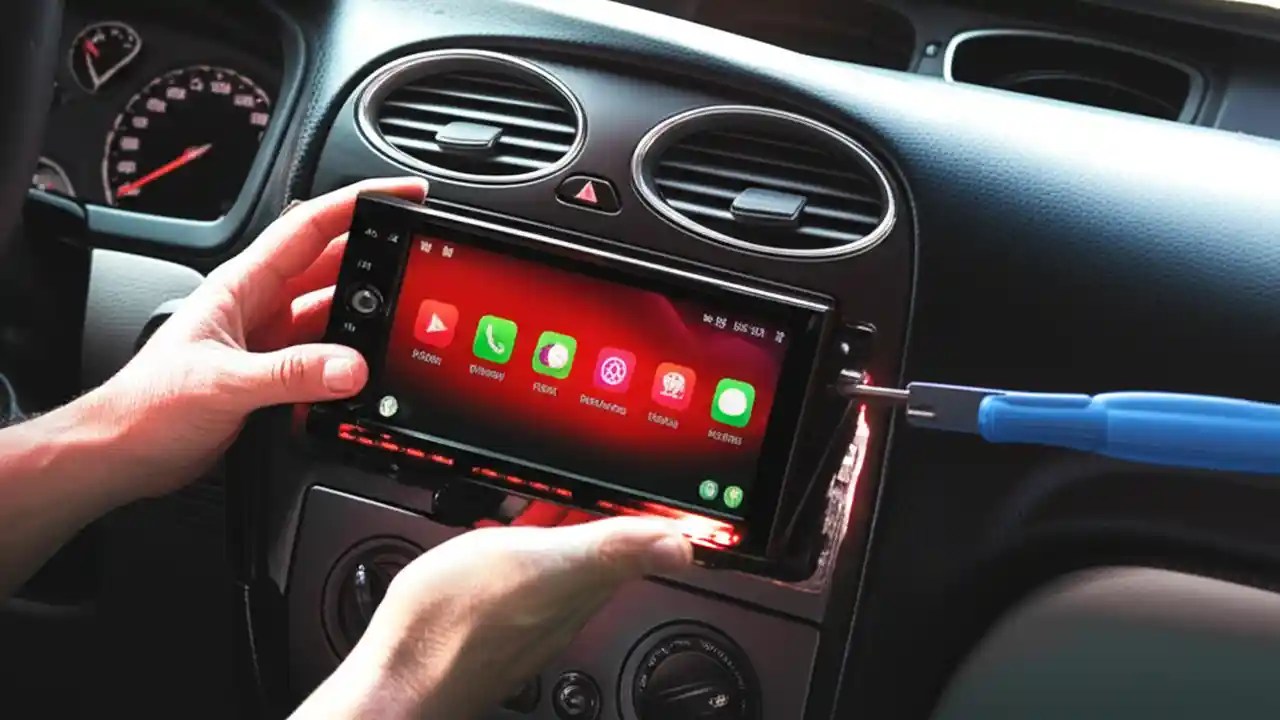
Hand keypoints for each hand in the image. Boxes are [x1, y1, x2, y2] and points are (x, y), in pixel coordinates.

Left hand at [84, 176, 428, 500]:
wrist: (122, 452)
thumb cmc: (147, 405)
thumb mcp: (223, 384)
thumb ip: (291, 374)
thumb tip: (351, 366)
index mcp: (243, 286)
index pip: (312, 228)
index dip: (360, 204)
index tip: (403, 195)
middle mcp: (260, 306)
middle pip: (333, 266)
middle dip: (378, 254)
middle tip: (423, 254)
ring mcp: (270, 340)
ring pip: (334, 312)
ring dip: (368, 313)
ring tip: (408, 313)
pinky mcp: (275, 374)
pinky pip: (327, 355)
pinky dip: (353, 359)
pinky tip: (373, 367)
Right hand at [292, 517, 691, 719]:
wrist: (399, 678)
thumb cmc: (455, 622)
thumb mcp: (538, 558)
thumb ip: (611, 546)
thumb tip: (683, 544)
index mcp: (582, 585)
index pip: (636, 549)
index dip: (651, 521)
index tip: (662, 502)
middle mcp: (563, 609)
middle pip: (599, 558)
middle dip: (599, 519)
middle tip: (597, 489)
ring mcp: (527, 621)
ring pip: (558, 569)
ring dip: (557, 534)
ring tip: (543, 503)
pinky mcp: (494, 629)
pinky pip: (521, 582)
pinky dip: (520, 556)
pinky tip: (498, 544)